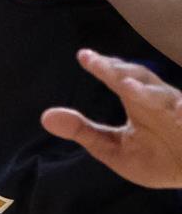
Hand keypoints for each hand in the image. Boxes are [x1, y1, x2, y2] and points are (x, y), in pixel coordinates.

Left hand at [42, 50, 181, 188]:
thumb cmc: (154, 157)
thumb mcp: (112, 148)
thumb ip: (82, 131)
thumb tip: (45, 117)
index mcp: (138, 101)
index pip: (118, 79)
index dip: (102, 67)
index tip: (83, 56)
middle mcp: (159, 101)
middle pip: (140, 79)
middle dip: (120, 71)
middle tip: (100, 64)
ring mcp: (180, 112)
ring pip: (164, 96)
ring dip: (146, 91)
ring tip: (125, 86)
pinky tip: (179, 112)